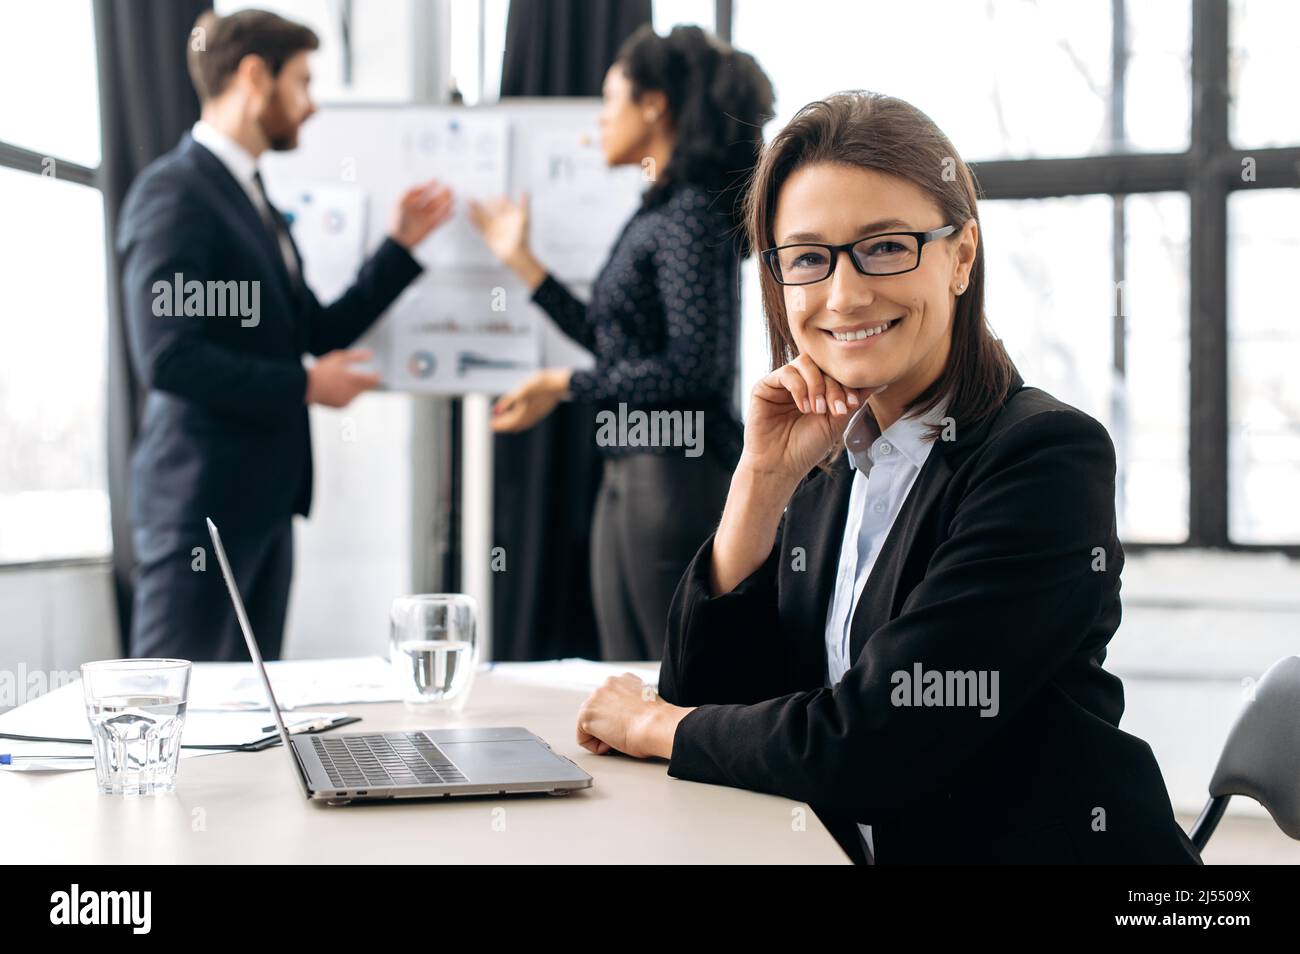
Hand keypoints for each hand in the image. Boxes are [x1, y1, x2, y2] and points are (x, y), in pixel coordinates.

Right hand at [305, 348, 380, 407]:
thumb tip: (370, 355)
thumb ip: (356, 357)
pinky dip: (346, 395)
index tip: (377, 374)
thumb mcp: (338, 358)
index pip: (372, 380)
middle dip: (364, 383)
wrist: (306, 387)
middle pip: (366, 388)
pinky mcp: (342, 406)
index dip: (375, 376)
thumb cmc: (322, 370)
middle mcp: (352, 392)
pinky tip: (337, 389)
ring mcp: (348, 400)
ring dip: (354, 389)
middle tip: (353, 377)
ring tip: (340, 382)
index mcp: (353, 379)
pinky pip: (349, 400)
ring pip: (358, 394)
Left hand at [388, 178, 453, 249]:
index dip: (430, 185)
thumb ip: (411, 192)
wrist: (400, 239)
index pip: (423, 192)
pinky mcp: (430, 226)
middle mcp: (420, 210)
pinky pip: (441, 219)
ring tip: (452, 197)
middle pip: (433, 199)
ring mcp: (426, 218)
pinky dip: (447, 216)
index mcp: (412, 203)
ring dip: (446, 203)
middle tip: (449, 187)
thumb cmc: (397, 221)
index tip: (437, 179)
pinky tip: (452, 211)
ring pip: (439, 208)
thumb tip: (422, 186)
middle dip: (441, 194)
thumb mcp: (401, 202)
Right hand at [466, 193, 528, 263]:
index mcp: (509, 216)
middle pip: (489, 210)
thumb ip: (524, 204)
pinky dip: (474, 221)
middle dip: (481, 204)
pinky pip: (480, 227)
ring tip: (469, 203)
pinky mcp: (488, 235)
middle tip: (473, 198)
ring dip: (476, 210)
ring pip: (483, 217)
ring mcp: (494, 228)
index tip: (490, 196)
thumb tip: (526, 192)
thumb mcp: (524, 218)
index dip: (496, 200)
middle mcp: (501, 221)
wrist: (517, 252)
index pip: (502, 204)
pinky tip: (469, 214)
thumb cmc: (522, 236)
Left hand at [490, 368, 570, 431]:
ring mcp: (537, 414)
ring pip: (522, 424)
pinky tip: (521, 419)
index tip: (490, 424)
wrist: (560, 384)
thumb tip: (496, 409)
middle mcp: (531, 417)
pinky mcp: (541, 410)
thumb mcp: (521, 390)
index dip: (499, 424)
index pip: (508, 423)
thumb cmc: (542, 385)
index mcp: (525, 413)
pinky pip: (529, 421)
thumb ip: (508, 400)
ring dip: (512, 424)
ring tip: (504, 423)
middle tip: (493, 424)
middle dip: (503, 425)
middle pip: (514, 424)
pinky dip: (521, 422)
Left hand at [576, 673, 693, 758]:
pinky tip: (612, 744)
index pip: (613, 700)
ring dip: (603, 734)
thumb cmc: (658, 721)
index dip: (621, 718)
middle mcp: (608, 683)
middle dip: (609, 724)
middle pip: (600, 711)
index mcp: (625, 679)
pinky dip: (596, 746)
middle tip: (626, 733)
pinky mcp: (585, 715)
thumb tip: (628, 716)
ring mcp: (594, 698)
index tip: (632, 725)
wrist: (656, 725)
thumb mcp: (647, 703)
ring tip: (621, 737)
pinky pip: (583, 737)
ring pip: (591, 723)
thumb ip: (632, 703)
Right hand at [738, 352, 883, 488]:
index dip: (846, 383)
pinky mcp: (765, 386)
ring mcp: (782, 383)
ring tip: (817, 410)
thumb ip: (854, 400)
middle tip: (834, 410)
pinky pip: (787, 373)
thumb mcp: (836, 422)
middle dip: (833, 387)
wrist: (781, 465)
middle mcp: (800, 382)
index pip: (834, 371)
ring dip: (816, 386)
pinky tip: (803, 407)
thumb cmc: (806, 447)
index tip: (851, 404)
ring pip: (805, 363)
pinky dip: (799, 388)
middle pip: (821, 365)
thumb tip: (881, 382)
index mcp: (817, 389)